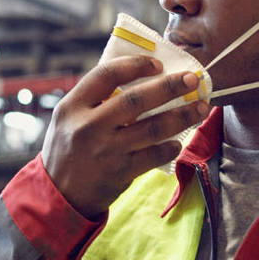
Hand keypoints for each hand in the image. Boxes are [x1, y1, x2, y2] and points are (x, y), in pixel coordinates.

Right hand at [40, 56, 208, 218]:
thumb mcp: (68, 118)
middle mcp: (89, 127)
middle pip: (136, 100)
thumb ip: (95, 98)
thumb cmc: (69, 148)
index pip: (106, 75)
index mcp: (73, 106)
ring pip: (152, 129)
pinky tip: (179, 141)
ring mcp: (105, 151)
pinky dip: (170, 147)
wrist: (58, 195)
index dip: (135, 65)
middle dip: (170, 87)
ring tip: (200, 107)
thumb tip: (140, 75)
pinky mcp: (120, 173)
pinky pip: (153, 156)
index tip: (158, 64)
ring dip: (182, 116)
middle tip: (193, 79)